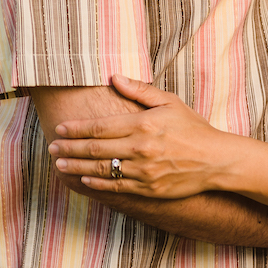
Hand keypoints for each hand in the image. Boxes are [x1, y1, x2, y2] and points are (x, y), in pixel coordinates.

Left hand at [48, 75, 233, 198]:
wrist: (216, 161)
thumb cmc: (193, 128)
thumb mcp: (169, 102)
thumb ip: (139, 91)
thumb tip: (114, 77)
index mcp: (143, 125)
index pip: (100, 127)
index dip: (76, 129)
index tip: (60, 128)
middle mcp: (140, 149)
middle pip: (95, 149)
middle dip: (69, 148)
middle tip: (51, 147)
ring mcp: (144, 172)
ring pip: (102, 170)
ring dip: (77, 167)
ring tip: (59, 165)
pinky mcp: (149, 189)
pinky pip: (117, 187)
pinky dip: (97, 184)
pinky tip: (84, 180)